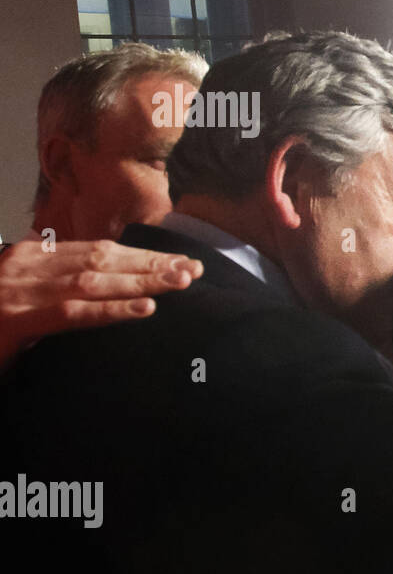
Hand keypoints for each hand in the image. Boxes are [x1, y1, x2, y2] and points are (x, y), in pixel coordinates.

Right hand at [0, 240, 202, 370]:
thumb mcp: (18, 300)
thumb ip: (53, 293)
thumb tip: (102, 291)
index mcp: (27, 259)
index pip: (94, 252)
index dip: (139, 256)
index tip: (177, 261)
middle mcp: (25, 267)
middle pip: (102, 261)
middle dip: (151, 265)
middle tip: (194, 270)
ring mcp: (19, 292)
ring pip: (94, 281)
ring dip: (143, 282)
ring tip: (181, 283)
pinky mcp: (15, 321)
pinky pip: (73, 314)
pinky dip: (113, 311)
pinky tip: (144, 310)